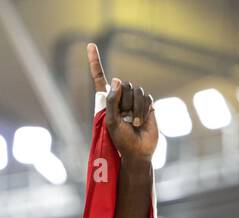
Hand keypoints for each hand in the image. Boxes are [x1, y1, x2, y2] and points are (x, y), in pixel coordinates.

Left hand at [87, 42, 156, 162]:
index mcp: (107, 100)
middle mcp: (120, 97)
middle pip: (123, 85)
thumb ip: (112, 100)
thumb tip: (116, 79)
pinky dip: (143, 110)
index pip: (99, 78)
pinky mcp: (147, 104)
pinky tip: (141, 122)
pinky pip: (147, 97)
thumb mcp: (111, 121)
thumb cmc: (121, 139)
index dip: (95, 62)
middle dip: (124, 103)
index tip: (90, 45)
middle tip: (124, 119)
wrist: (138, 151)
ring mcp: (134, 100)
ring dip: (135, 109)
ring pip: (136, 91)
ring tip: (133, 123)